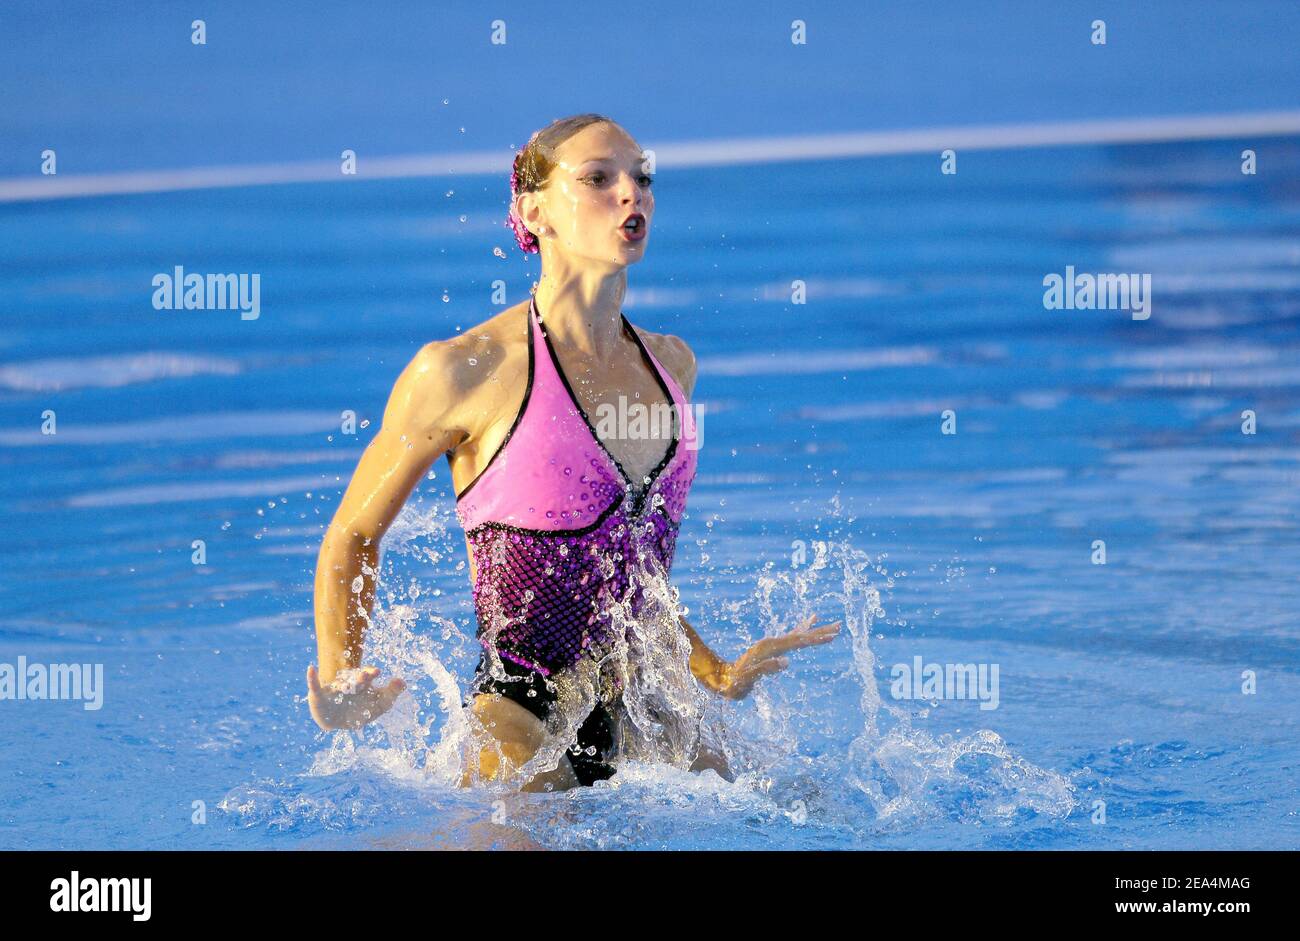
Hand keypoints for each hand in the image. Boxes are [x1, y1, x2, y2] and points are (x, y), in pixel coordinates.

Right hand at [306, 664, 406, 729]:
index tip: (380, 672)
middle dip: (363, 679)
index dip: (372, 674)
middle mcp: (349, 685)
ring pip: (340, 687)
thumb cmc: (359, 710)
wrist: (334, 719)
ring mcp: (334, 691)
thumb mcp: (379, 705)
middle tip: (369, 675)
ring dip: (344, 685)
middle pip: (357, 682)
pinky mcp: (320, 696)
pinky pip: (315, 686)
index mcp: (363, 685)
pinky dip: (312, 678)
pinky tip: (311, 669)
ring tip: (350, 682)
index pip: (369, 677)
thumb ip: (392, 693)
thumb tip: (403, 681)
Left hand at [715, 613, 840, 699]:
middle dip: (820, 632)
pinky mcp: (771, 648)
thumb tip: (786, 662)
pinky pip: (790, 637)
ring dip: (814, 630)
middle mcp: (771, 643)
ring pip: (797, 635)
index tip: (831, 637)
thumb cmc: (733, 683)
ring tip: (831, 624)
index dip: (814, 639)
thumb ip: (765, 669)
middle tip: (839, 626)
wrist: (720, 678)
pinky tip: (808, 623)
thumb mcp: (747, 679)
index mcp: (768, 648)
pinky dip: (802, 630)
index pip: (796, 642)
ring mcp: (771, 644)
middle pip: (800, 635)